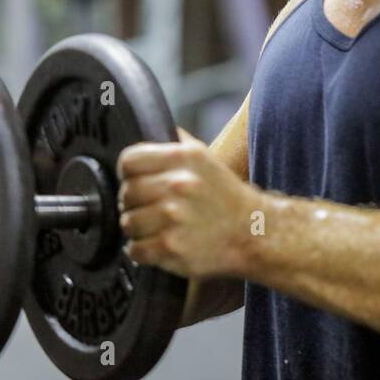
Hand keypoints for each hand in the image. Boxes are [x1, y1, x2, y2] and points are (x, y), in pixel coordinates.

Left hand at [116, 128, 255, 279]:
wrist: (252, 232)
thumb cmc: (225, 196)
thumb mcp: (204, 157)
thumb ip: (174, 143)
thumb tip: (147, 129)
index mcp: (183, 158)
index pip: (129, 161)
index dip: (129, 173)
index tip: (136, 181)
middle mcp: (178, 185)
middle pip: (127, 193)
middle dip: (134, 202)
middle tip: (149, 207)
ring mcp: (174, 218)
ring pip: (127, 222)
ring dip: (138, 228)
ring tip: (155, 227)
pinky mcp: (171, 248)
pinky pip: (135, 249)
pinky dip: (142, 250)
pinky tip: (158, 244)